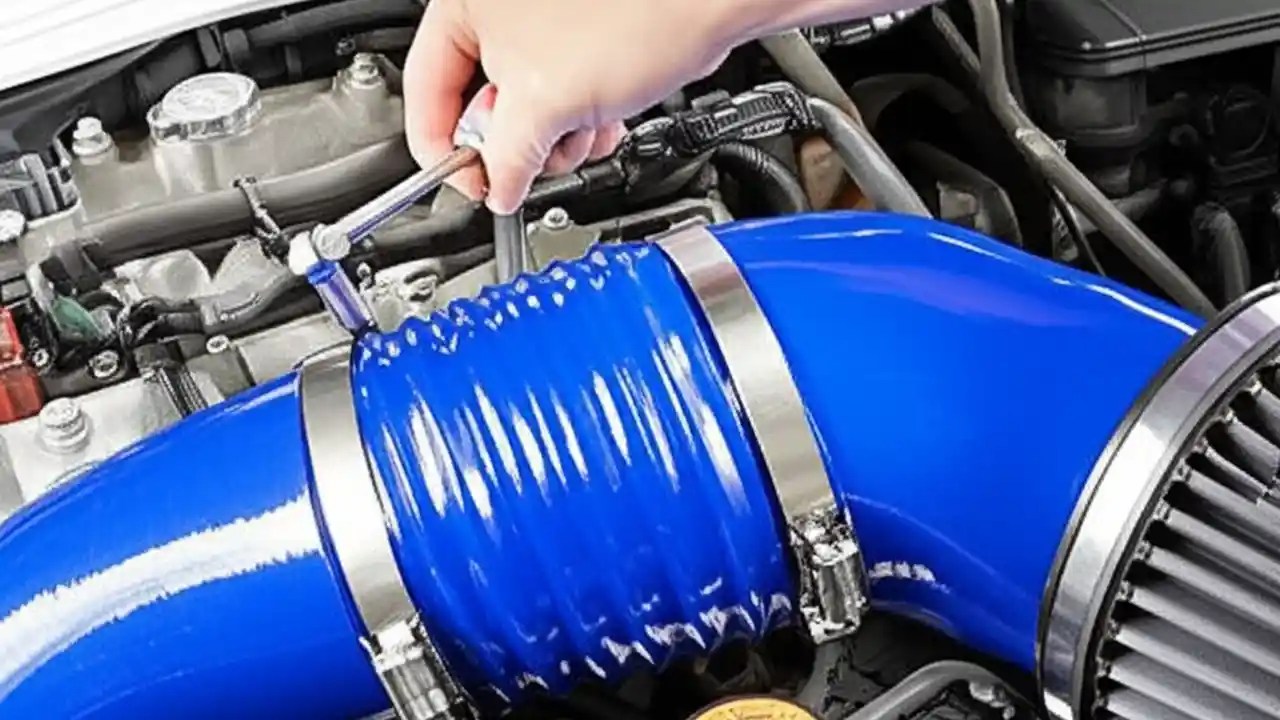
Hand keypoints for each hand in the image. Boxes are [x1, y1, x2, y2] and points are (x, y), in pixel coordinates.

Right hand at [403, 0, 743, 214]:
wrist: (709, 0)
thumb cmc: (635, 15)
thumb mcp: (544, 104)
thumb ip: (504, 157)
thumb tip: (495, 189)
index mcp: (465, 5)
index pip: (425, 90)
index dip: (443, 150)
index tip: (470, 185)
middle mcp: (500, 9)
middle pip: (482, 105)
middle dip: (520, 142)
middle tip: (540, 151)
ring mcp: (544, 23)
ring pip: (531, 109)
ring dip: (559, 136)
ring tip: (585, 126)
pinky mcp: (585, 40)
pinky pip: (566, 97)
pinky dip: (585, 119)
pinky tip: (607, 118)